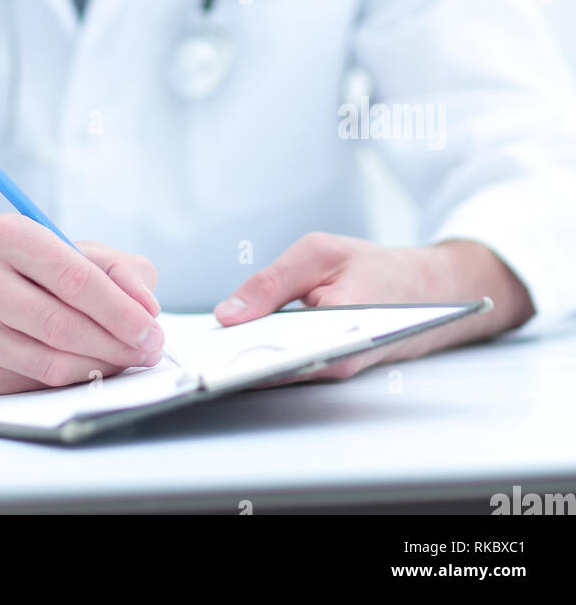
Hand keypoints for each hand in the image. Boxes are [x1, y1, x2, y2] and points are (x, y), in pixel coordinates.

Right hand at [0, 213, 164, 393]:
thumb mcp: (79, 252)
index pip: (73, 277)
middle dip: (116, 343)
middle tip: (149, 351)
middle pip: (61, 324)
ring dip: (100, 366)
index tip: (151, 330)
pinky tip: (90, 367)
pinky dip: (74, 379)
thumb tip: (146, 308)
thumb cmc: (36, 271)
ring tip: (126, 359)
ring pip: (50, 362)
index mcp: (7, 235)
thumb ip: (120, 270)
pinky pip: (36, 384)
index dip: (119, 309)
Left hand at [212, 232, 535, 383]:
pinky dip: (265, 355)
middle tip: (200, 352)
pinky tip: (239, 342)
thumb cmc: (374, 267)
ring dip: (248, 358)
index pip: (283, 356)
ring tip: (212, 345)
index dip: (244, 356)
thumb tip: (227, 314)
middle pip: (275, 369)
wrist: (428, 291)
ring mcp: (335, 372)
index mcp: (341, 332)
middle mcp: (339, 363)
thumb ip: (272, 282)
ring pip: (279, 372)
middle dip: (238, 359)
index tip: (211, 355)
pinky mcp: (329, 370)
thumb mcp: (319, 254)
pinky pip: (289, 367)